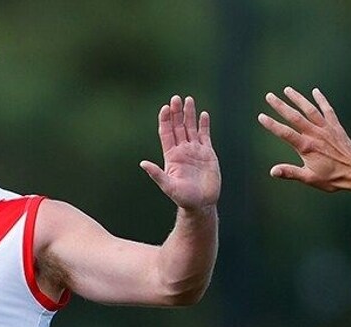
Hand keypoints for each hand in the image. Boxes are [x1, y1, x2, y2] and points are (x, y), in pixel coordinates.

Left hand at [141, 95, 219, 212]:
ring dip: (189, 114)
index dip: (166, 120)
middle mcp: (182, 150)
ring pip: (191, 128)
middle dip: (177, 112)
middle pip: (178, 127)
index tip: (165, 108)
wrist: (202, 203)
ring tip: (188, 100)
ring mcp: (195, 150)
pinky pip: (205, 135)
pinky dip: (204, 125)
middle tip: (176, 98)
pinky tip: (203, 114)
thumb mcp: (168, 186)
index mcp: (171, 156)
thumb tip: (142, 163)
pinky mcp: (208, 153)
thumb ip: (156, 174)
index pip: (167, 133)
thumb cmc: (183, 197)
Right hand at [258, 87, 350, 191]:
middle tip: (269, 96)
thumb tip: (273, 171)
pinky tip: (315, 91)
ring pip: (310, 109)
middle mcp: (315, 134)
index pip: (285, 133)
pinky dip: (321, 100)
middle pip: (294, 117)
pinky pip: (328, 110)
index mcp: (306, 147)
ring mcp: (326, 128)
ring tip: (287, 89)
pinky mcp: (336, 126)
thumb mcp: (309, 178)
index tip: (261, 116)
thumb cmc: (333, 177)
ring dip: (298, 98)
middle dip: (280, 106)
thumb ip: (290, 173)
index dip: (272, 124)